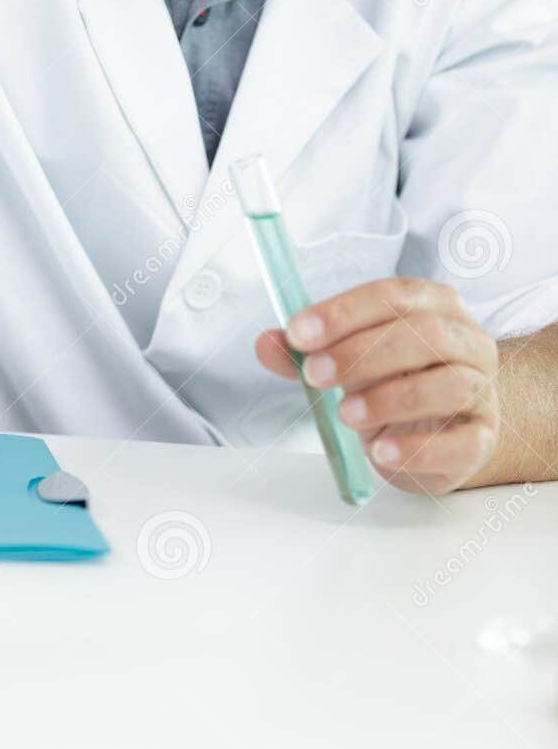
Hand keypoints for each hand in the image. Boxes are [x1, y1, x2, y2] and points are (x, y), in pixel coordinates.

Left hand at [255, 278, 499, 494]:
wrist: (445, 432)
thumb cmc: (395, 383)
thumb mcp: (349, 361)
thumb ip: (308, 352)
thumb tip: (266, 343)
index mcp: (434, 305)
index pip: (392, 296)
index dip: (343, 312)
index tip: (298, 334)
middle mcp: (467, 340)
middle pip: (423, 333)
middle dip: (361, 352)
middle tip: (314, 375)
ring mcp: (481, 390)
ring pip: (447, 385)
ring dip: (389, 398)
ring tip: (345, 414)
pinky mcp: (482, 439)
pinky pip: (459, 442)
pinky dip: (417, 448)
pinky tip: (380, 452)